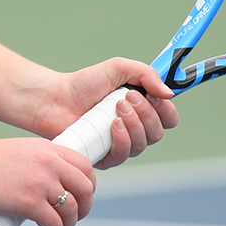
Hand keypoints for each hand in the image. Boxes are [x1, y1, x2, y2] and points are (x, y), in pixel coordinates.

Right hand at [0, 135, 96, 225]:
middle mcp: (50, 164)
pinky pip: (55, 224)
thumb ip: (37, 163)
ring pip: (72, 210)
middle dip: (85, 207)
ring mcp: (41, 183)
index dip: (89, 185)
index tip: (82, 196)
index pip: (85, 166)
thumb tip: (48, 185)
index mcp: (48, 148)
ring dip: (70, 224)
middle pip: (85, 189)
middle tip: (75, 216)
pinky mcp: (29, 202)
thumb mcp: (19, 151)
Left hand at [51, 57, 178, 169]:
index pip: (168, 118)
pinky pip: (123, 156)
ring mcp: (120, 144)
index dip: (166, 109)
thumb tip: (169, 93)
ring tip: (116, 107)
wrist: (55, 98)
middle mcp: (134, 129)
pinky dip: (122, 139)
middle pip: (158, 133)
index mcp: (141, 109)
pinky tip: (112, 125)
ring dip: (134, 124)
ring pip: (142, 144)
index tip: (152, 96)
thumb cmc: (84, 84)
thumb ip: (146, 74)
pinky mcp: (104, 156)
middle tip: (126, 98)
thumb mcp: (117, 68)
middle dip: (146, 114)